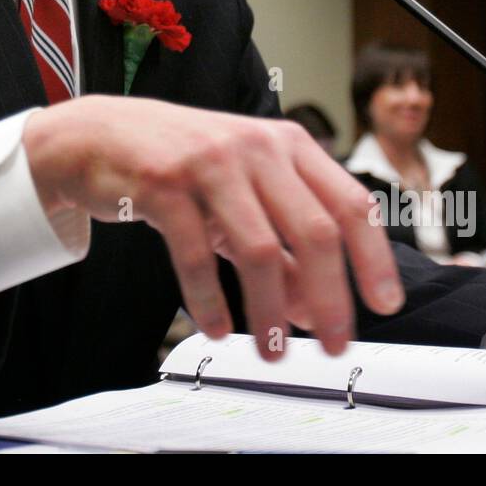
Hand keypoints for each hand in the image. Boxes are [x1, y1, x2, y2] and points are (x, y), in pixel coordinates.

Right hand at [23, 95, 404, 360]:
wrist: (99, 134)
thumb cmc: (180, 163)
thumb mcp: (243, 195)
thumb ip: (283, 245)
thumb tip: (319, 306)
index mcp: (287, 144)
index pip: (349, 202)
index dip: (373, 257)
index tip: (386, 303)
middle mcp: (256, 148)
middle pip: (314, 231)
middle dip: (332, 297)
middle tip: (335, 344)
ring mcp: (209, 162)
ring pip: (259, 250)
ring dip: (271, 312)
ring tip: (274, 352)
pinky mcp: (164, 183)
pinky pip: (196, 254)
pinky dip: (210, 300)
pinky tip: (217, 328)